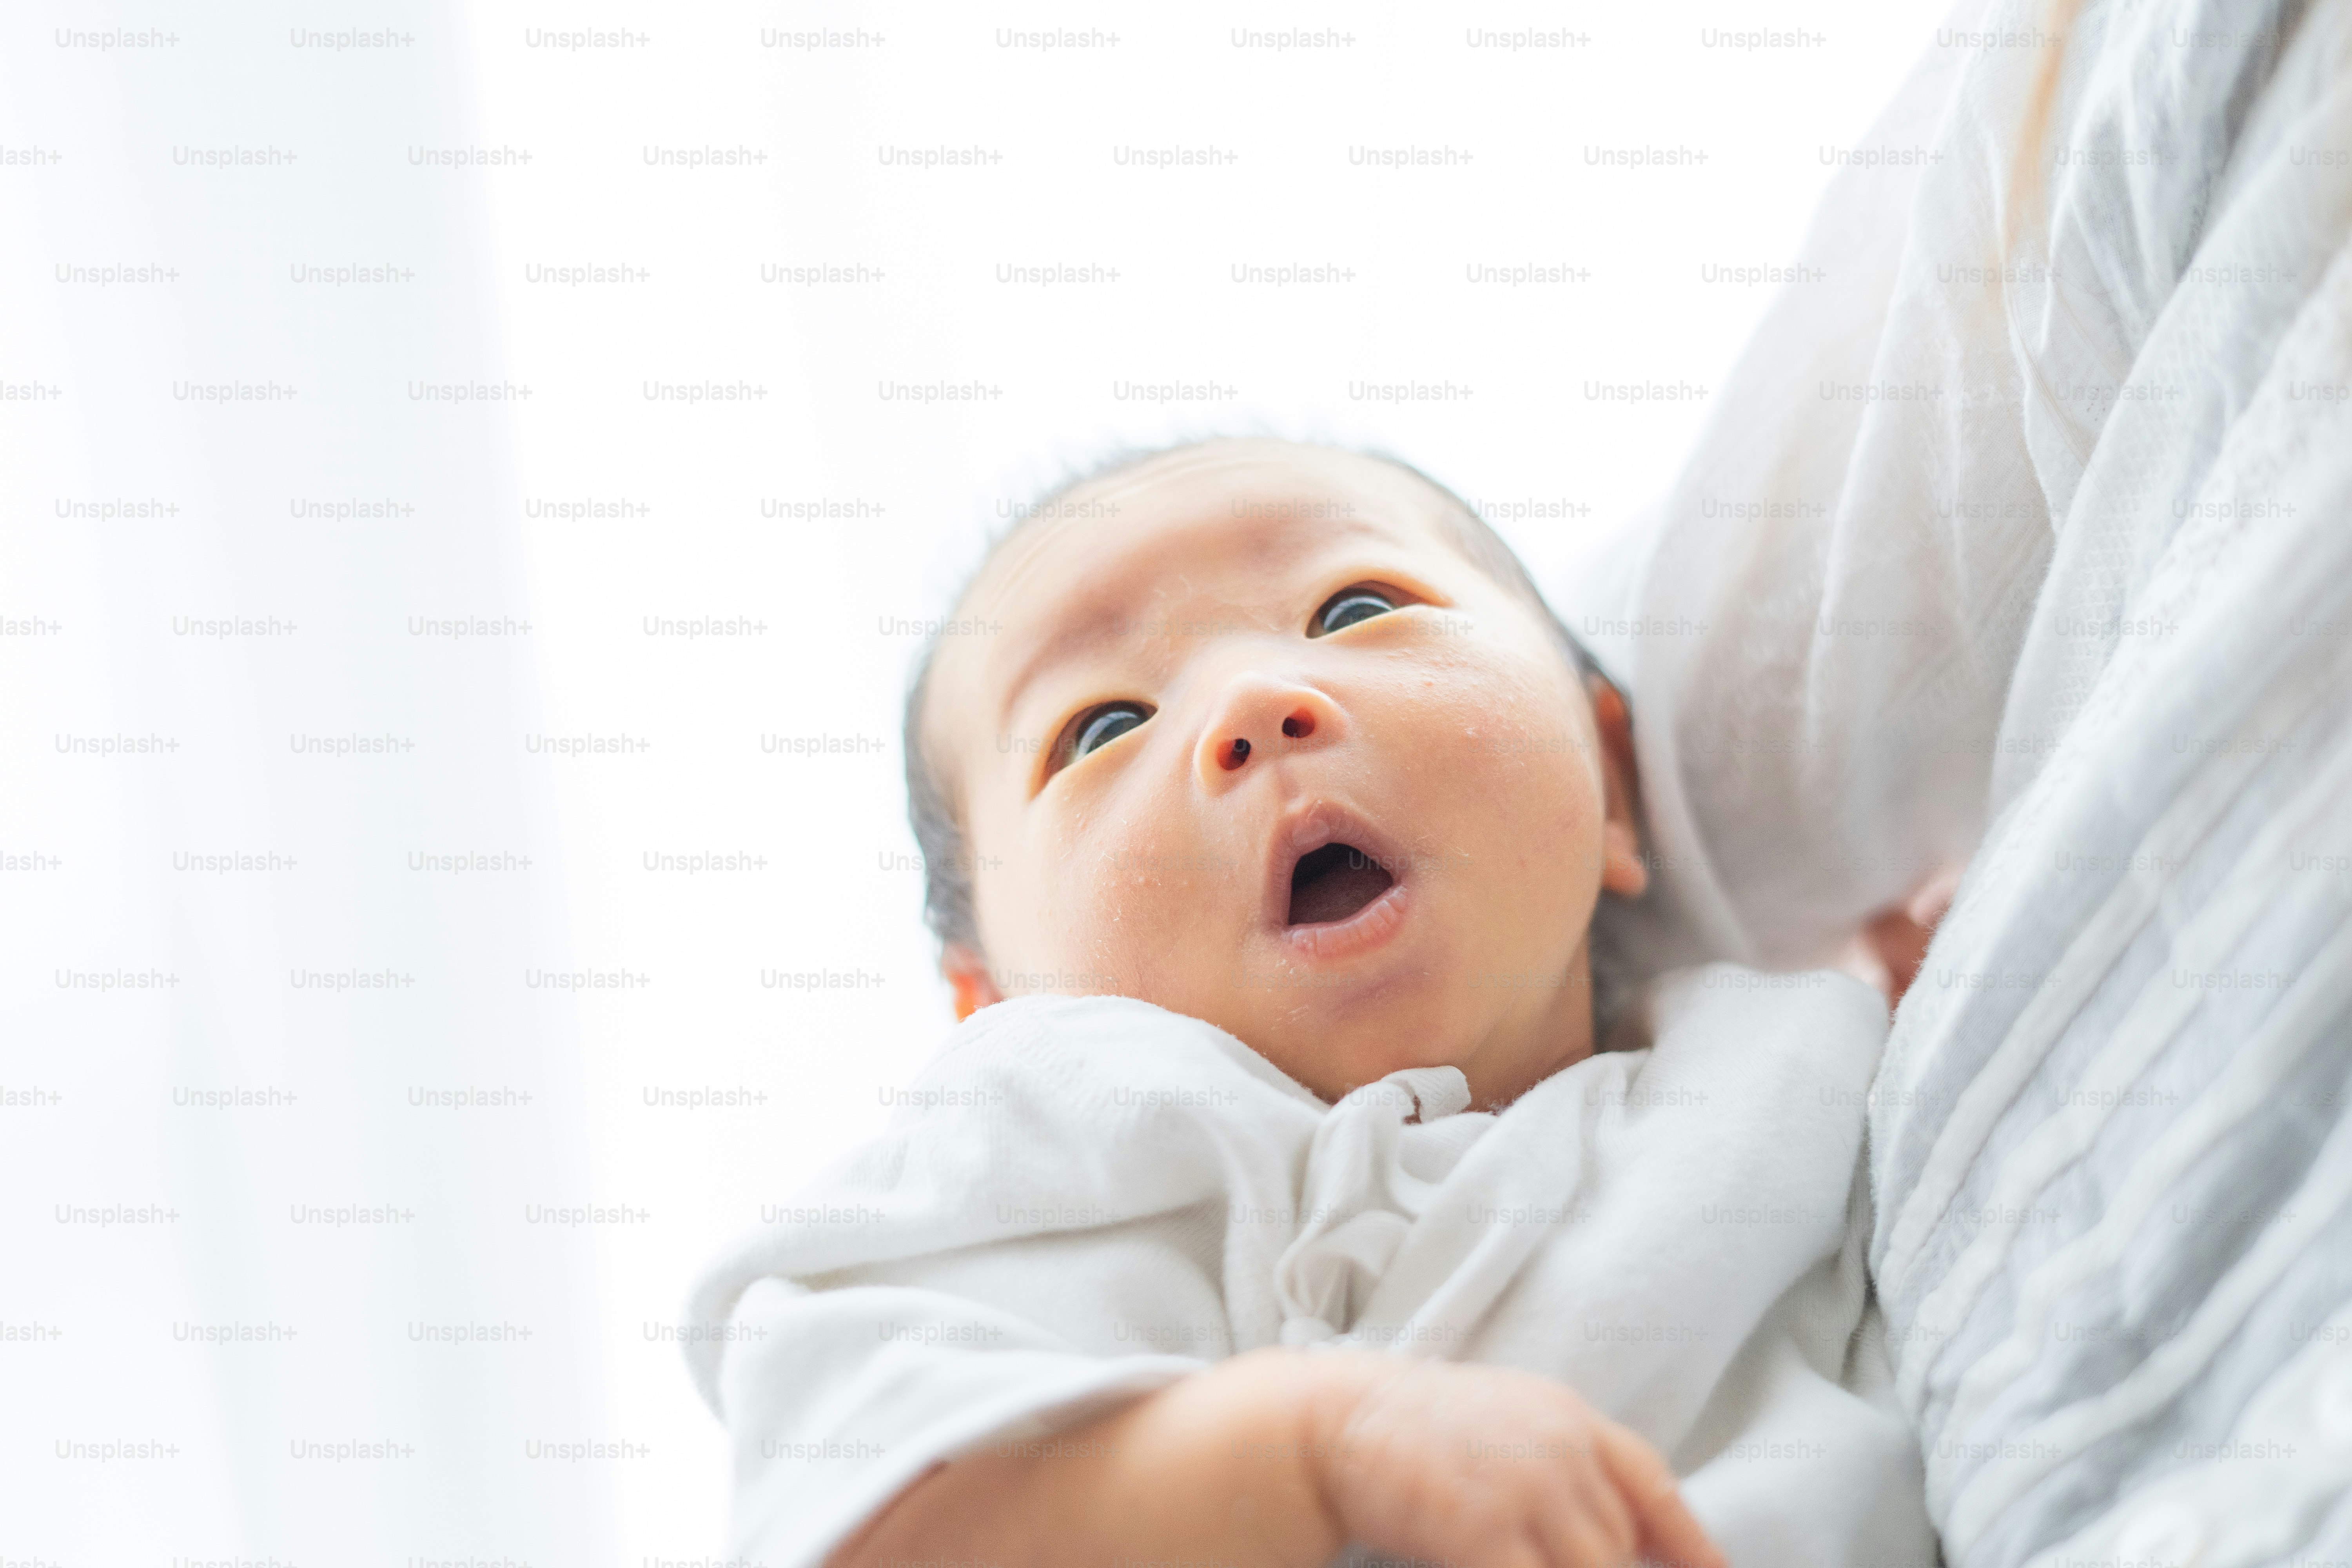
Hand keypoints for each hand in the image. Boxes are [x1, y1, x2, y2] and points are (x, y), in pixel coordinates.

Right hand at [1307, 1356, 1724, 1567]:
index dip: (1693, 1541)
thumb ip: (1563, 1466)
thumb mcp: (1506, 1424)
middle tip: (1558, 1561)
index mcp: (1565, 1415)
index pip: (1651, 1481)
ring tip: (1519, 1560)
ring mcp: (1522, 1488)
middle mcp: (1557, 1447)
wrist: (1331, 1419)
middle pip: (1618, 1544)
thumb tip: (1619, 1534)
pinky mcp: (1480, 1532)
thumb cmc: (1414, 1431)